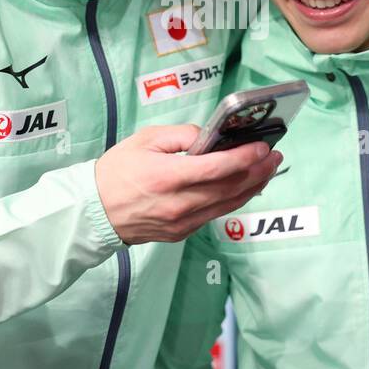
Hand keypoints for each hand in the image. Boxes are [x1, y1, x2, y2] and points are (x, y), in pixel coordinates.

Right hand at [95, 124, 281, 244]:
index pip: (218, 168)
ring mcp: (182, 222)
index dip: (245, 157)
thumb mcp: (145, 140)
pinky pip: (215, 215)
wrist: (94, 211)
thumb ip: (182, 135)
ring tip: (268, 170)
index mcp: (168, 177)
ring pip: (227, 205)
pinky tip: (244, 188)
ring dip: (252, 187)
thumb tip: (209, 138)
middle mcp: (179, 204)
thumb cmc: (116, 172)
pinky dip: (234, 200)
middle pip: (230, 188)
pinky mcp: (182, 233)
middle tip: (274, 156)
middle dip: (257, 171)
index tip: (262, 146)